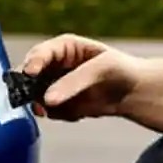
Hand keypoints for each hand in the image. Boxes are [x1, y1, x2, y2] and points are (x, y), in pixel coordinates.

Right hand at [20, 34, 143, 120]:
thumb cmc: (120, 70)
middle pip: (28, 76)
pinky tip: (82, 112)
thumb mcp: (99, 70)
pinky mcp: (61, 104)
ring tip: (70, 109)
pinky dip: (63, 115)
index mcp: (62, 47)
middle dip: (29, 89)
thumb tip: (47, 100)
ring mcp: (55, 86)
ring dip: (47, 106)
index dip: (32, 64)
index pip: (40, 54)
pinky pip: (51, 112)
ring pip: (36, 97)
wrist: (134, 91)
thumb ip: (72, 83)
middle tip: (36, 102)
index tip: (30, 75)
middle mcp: (54, 65)